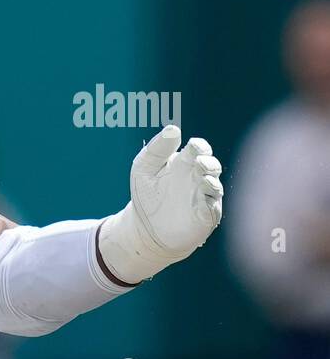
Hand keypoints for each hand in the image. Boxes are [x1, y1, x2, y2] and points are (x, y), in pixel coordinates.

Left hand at [98, 125, 223, 283]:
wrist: (145, 229)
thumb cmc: (147, 195)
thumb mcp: (144, 168)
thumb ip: (157, 149)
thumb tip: (173, 129)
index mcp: (185, 163)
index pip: (199, 149)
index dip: (199, 146)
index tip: (194, 147)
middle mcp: (198, 178)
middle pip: (211, 165)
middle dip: (208, 163)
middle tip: (199, 162)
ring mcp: (204, 197)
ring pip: (215, 186)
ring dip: (210, 181)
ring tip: (201, 178)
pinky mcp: (206, 216)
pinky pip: (213, 207)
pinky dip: (209, 202)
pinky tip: (202, 198)